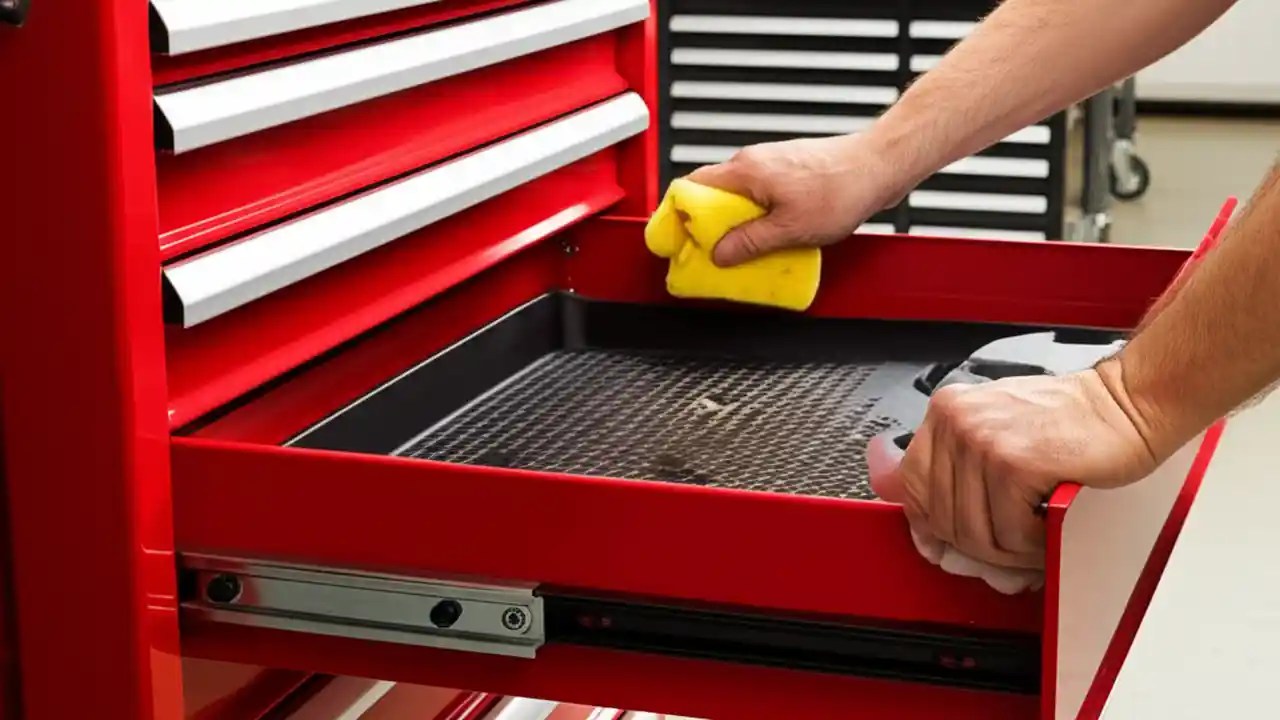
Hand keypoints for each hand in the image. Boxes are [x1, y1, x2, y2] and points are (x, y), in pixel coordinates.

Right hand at [686, 134, 909, 266]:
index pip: (691, 187)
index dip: (678, 214)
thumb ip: (749, 243)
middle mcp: (754, 161)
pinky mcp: (789, 171)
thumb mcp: (789, 230)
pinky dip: (759, 216)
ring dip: (738, 223)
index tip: (676, 237)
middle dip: (709, 226)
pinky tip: (772, 236)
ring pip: (739, 196)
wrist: (880, 165)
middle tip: (712, 253)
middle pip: (713, 194)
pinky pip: (761, 196)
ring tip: (746, 250)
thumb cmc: (841, 189)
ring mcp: (772, 164)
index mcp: (745, 171)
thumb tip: (721, 254)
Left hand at [871, 362, 1160, 568]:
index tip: (944, 544)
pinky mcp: (1012, 463)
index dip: (929, 525)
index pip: (910, 487)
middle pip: (941, 519)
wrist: (1129, 404)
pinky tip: (1050, 521)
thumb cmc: (1074, 423)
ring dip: (1010, 550)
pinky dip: (1033, 544)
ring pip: (973, 534)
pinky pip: (1008, 535)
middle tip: (1013, 544)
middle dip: (979, 546)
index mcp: (947, 412)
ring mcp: (980, 440)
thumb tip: (929, 540)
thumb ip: (961, 478)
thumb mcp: (1001, 438)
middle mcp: (956, 421)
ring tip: (1037, 529)